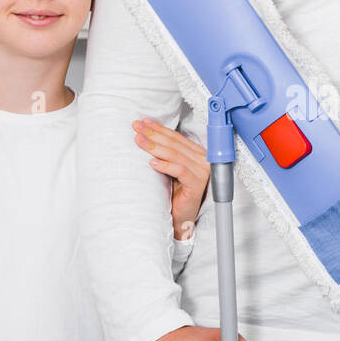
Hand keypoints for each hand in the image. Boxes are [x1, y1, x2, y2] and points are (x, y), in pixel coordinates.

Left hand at [133, 117, 208, 241]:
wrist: (180, 218)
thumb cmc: (174, 193)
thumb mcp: (168, 168)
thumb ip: (165, 153)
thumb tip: (145, 133)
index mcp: (196, 153)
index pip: (175, 137)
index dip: (158, 128)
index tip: (142, 122)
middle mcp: (202, 160)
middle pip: (174, 143)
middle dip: (154, 134)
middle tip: (137, 128)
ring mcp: (202, 172)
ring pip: (176, 155)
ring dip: (155, 147)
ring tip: (140, 142)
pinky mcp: (198, 184)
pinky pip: (180, 171)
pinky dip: (165, 166)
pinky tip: (152, 163)